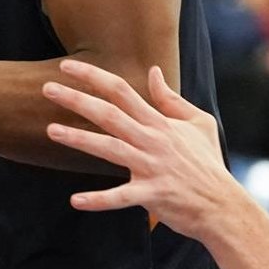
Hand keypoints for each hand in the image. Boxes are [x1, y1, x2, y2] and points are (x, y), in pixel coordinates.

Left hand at [43, 59, 246, 241]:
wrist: (222, 203)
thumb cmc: (208, 163)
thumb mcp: (198, 123)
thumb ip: (171, 99)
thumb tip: (153, 71)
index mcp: (159, 122)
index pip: (122, 91)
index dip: (94, 76)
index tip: (67, 66)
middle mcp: (152, 140)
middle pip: (109, 114)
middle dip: (77, 99)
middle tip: (47, 89)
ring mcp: (151, 167)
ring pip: (109, 149)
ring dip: (79, 139)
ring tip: (51, 131)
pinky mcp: (152, 194)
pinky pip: (121, 197)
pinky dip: (99, 200)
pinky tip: (75, 201)